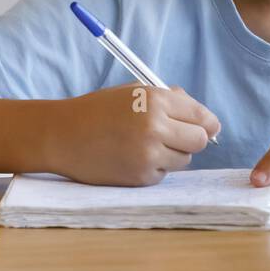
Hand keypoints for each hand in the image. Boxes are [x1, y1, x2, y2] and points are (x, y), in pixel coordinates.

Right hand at [43, 84, 220, 186]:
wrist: (62, 135)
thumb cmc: (99, 111)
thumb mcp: (134, 93)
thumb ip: (169, 100)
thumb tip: (206, 120)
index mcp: (155, 100)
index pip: (202, 117)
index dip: (207, 124)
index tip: (207, 127)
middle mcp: (155, 126)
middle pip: (200, 140)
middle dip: (192, 139)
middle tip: (176, 137)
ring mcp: (148, 154)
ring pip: (184, 159)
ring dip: (173, 154)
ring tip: (146, 145)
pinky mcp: (141, 177)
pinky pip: (164, 174)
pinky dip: (155, 168)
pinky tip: (131, 157)